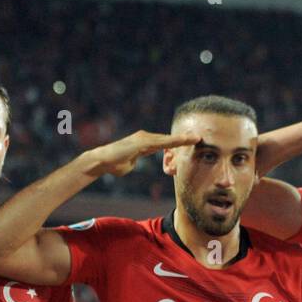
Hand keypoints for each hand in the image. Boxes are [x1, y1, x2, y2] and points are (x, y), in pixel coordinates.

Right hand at [84, 130, 200, 177]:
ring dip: (182, 139)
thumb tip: (134, 162)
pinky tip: (183, 141)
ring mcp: (143, 138)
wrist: (102, 162)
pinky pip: (161, 142)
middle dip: (184, 138)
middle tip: (200, 137)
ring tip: (196, 138)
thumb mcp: (130, 162)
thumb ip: (136, 159)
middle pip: (169, 139)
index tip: (191, 142)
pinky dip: (173, 142)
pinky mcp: (142, 142)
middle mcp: (145, 137)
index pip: (165, 143)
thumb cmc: (114, 164)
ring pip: (167, 139)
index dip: (178, 142)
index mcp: (144, 142)